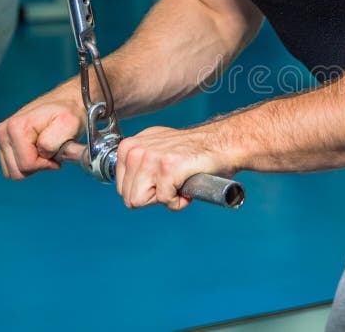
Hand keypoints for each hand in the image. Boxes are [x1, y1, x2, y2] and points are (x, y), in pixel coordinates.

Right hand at [0, 90, 85, 179]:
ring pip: (13, 171)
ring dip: (33, 165)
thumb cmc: (69, 113)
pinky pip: (12, 167)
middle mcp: (3, 132)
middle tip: (52, 150)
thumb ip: (53, 142)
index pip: (27, 165)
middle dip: (38, 166)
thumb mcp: (69, 124)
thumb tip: (42, 153)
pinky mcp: (4, 142)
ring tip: (46, 149)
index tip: (58, 151)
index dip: (46, 163)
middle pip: (17, 172)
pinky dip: (28, 163)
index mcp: (16, 127)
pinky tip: (39, 150)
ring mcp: (1, 137)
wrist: (67, 102)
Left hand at [116, 125, 233, 210]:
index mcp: (129, 146)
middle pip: (128, 197)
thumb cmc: (194, 151)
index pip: (121, 188)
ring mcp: (150, 157)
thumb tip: (127, 187)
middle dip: (153, 197)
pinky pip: (164, 200)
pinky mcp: (167, 168)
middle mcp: (136, 149)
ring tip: (179, 182)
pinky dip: (179, 201)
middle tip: (173, 182)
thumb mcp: (157, 149)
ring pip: (139, 200)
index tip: (162, 180)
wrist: (223, 144)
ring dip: (165, 198)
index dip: (145, 190)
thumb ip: (139, 163)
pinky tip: (187, 185)